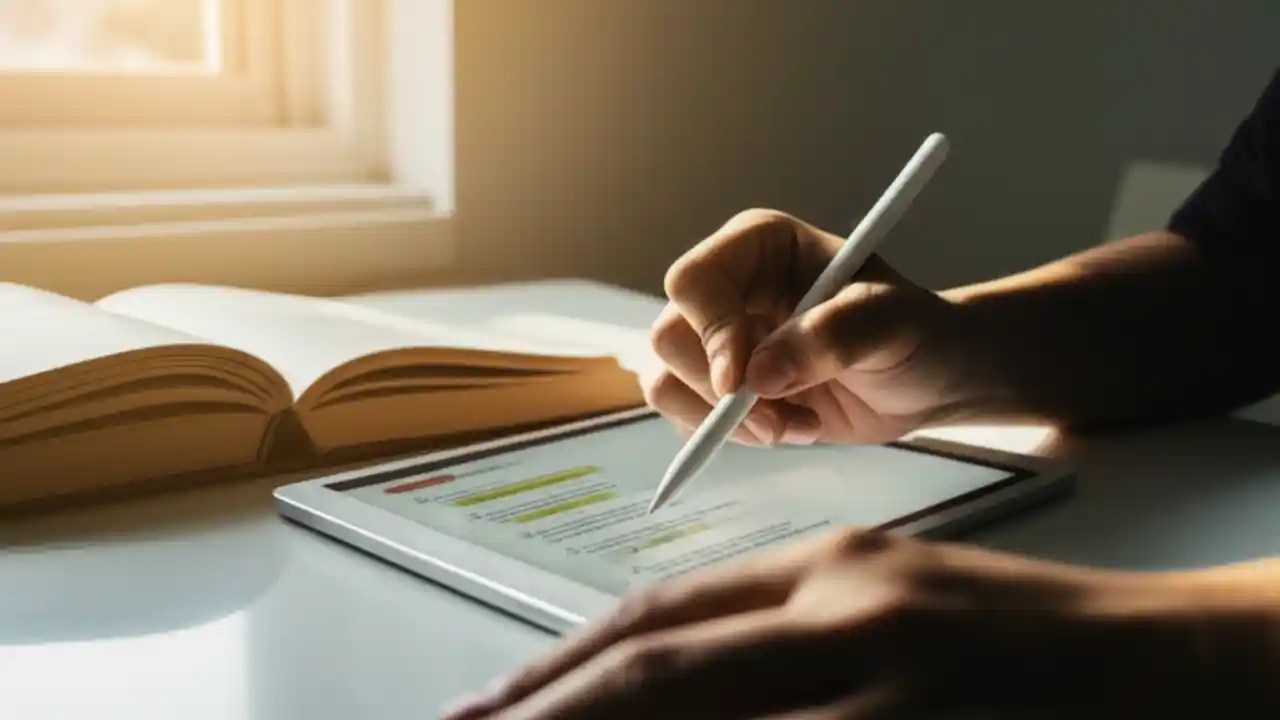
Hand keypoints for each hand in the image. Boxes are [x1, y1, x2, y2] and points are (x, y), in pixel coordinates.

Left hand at [441, 528, 1279, 718]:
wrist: (1163, 662)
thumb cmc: (1024, 637)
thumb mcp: (887, 604)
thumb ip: (778, 630)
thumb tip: (664, 675)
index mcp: (831, 568)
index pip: (662, 614)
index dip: (561, 667)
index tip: (490, 707)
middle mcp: (846, 617)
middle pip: (658, 668)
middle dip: (547, 713)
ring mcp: (887, 687)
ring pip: (704, 718)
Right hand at [644, 209, 972, 446]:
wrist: (927, 379)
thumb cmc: (914, 333)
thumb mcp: (889, 323)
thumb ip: (830, 337)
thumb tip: (759, 376)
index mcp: (757, 246)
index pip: (695, 280)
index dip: (709, 331)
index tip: (742, 382)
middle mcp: (729, 287)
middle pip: (670, 335)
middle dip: (719, 391)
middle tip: (779, 418)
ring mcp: (720, 338)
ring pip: (669, 380)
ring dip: (726, 422)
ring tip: (794, 427)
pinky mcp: (722, 386)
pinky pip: (685, 414)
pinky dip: (732, 436)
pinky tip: (792, 429)